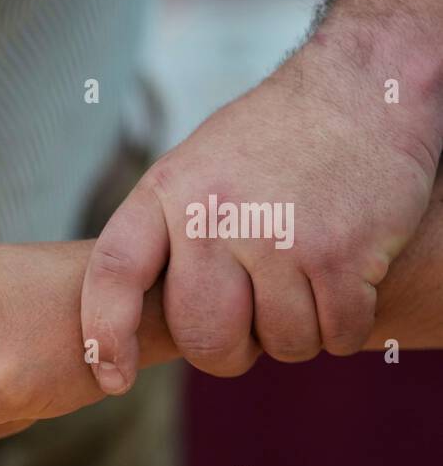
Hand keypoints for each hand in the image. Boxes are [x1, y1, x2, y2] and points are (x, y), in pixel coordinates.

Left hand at [82, 39, 441, 392]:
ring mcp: (279, 236)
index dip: (106, 334)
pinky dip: (343, 327)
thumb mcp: (191, 169)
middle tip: (246, 329)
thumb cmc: (267, 144)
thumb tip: (132, 325)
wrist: (360, 88)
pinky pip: (334, 335)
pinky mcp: (342, 254)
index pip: (114, 275)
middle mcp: (215, 214)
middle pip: (204, 336)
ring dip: (294, 334)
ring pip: (278, 344)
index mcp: (167, 192)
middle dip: (227, 352)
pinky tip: (345, 283)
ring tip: (302, 285)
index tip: (112, 377)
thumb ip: (163, 238)